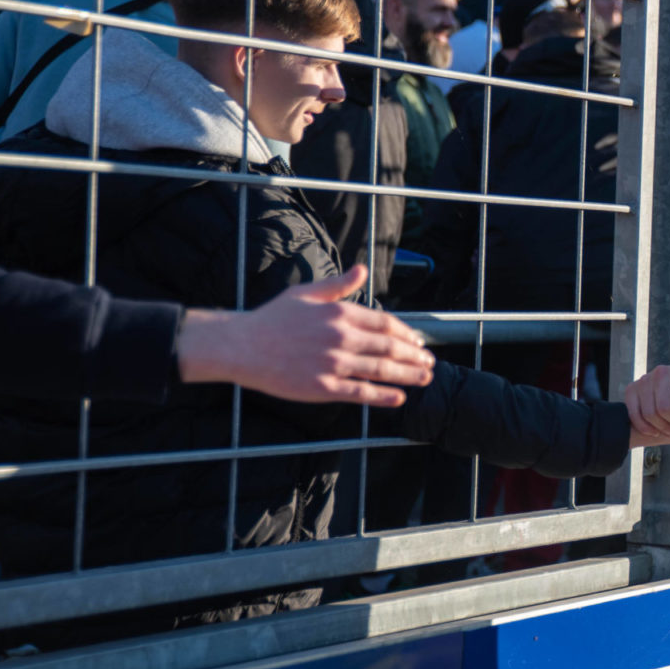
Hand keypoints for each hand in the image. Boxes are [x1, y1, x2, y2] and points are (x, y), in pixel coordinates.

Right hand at [176, 265, 434, 407]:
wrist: (241, 346)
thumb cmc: (272, 319)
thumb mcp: (306, 293)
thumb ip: (338, 285)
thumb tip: (362, 270)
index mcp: (339, 313)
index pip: (385, 323)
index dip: (406, 333)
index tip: (417, 341)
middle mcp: (341, 337)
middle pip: (389, 347)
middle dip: (413, 355)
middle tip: (429, 362)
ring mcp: (333, 363)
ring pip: (381, 370)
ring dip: (407, 375)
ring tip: (424, 378)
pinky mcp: (323, 387)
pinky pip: (360, 393)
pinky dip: (383, 396)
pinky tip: (399, 398)